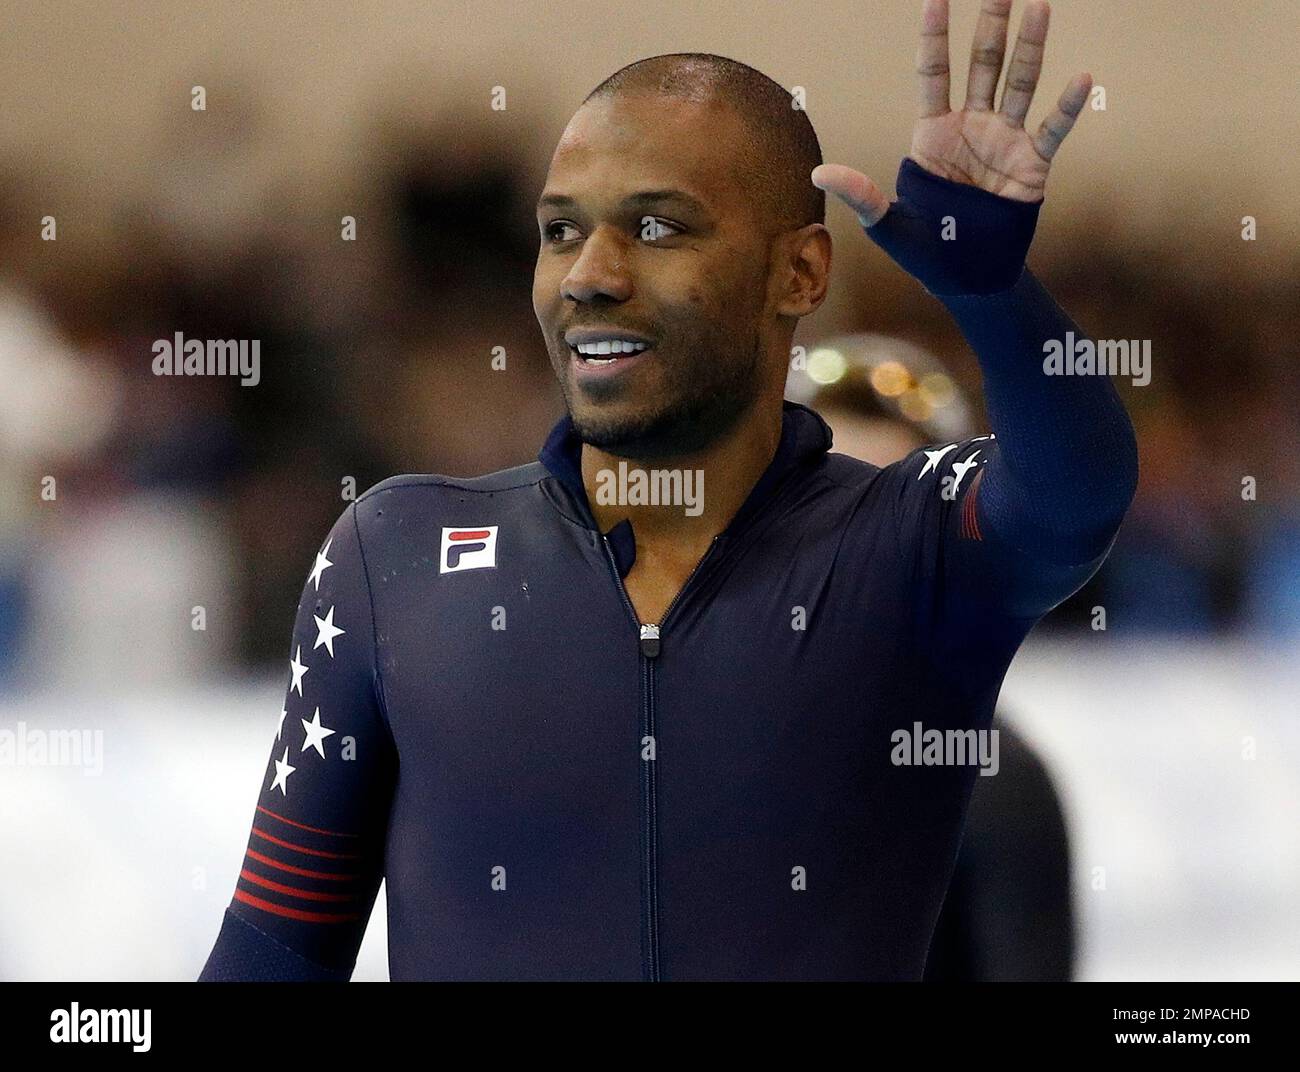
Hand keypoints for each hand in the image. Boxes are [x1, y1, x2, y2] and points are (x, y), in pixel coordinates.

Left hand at [812, 0, 1090, 224]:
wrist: (968, 278)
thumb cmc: (927, 250)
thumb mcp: (888, 224)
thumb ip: (860, 196)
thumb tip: (818, 173)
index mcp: (934, 133)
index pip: (933, 73)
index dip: (935, 37)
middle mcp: (972, 126)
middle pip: (983, 64)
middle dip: (991, 25)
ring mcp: (1005, 140)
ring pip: (1019, 83)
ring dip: (1030, 47)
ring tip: (1038, 7)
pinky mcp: (1033, 164)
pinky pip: (1052, 129)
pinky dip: (1067, 107)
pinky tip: (1081, 79)